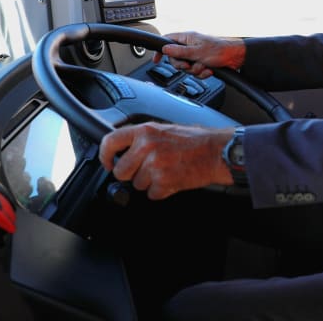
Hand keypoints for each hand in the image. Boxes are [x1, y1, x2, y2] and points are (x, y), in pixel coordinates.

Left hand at [99, 122, 234, 199]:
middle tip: (148, 168)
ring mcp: (155, 165)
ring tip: (167, 170)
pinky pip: (152, 194)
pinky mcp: (164, 182)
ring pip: (137, 185)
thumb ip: (143, 138)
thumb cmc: (195, 140)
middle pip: (121, 171)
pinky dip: (162, 191)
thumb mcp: (165, 129)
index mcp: (145, 130)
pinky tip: (173, 179)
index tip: (109, 163)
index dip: (106, 156)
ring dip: (150, 183)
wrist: (217, 152)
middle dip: (132, 174)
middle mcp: (147, 147)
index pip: (110, 142)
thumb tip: (124, 150)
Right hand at [158, 31, 245, 78]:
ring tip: (204, 67)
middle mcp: (190, 46)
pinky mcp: (202, 63)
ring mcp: (196, 55)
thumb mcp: (197, 52)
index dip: (160, 50)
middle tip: (190, 65)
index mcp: (187, 38)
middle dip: (183, 65)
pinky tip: (209, 70)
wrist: (235, 57)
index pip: (167, 41)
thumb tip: (165, 49)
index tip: (156, 60)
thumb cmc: (220, 50)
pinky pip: (195, 72)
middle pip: (175, 59)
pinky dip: (202, 73)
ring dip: (195, 70)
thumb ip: (179, 51)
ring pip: (186, 67)